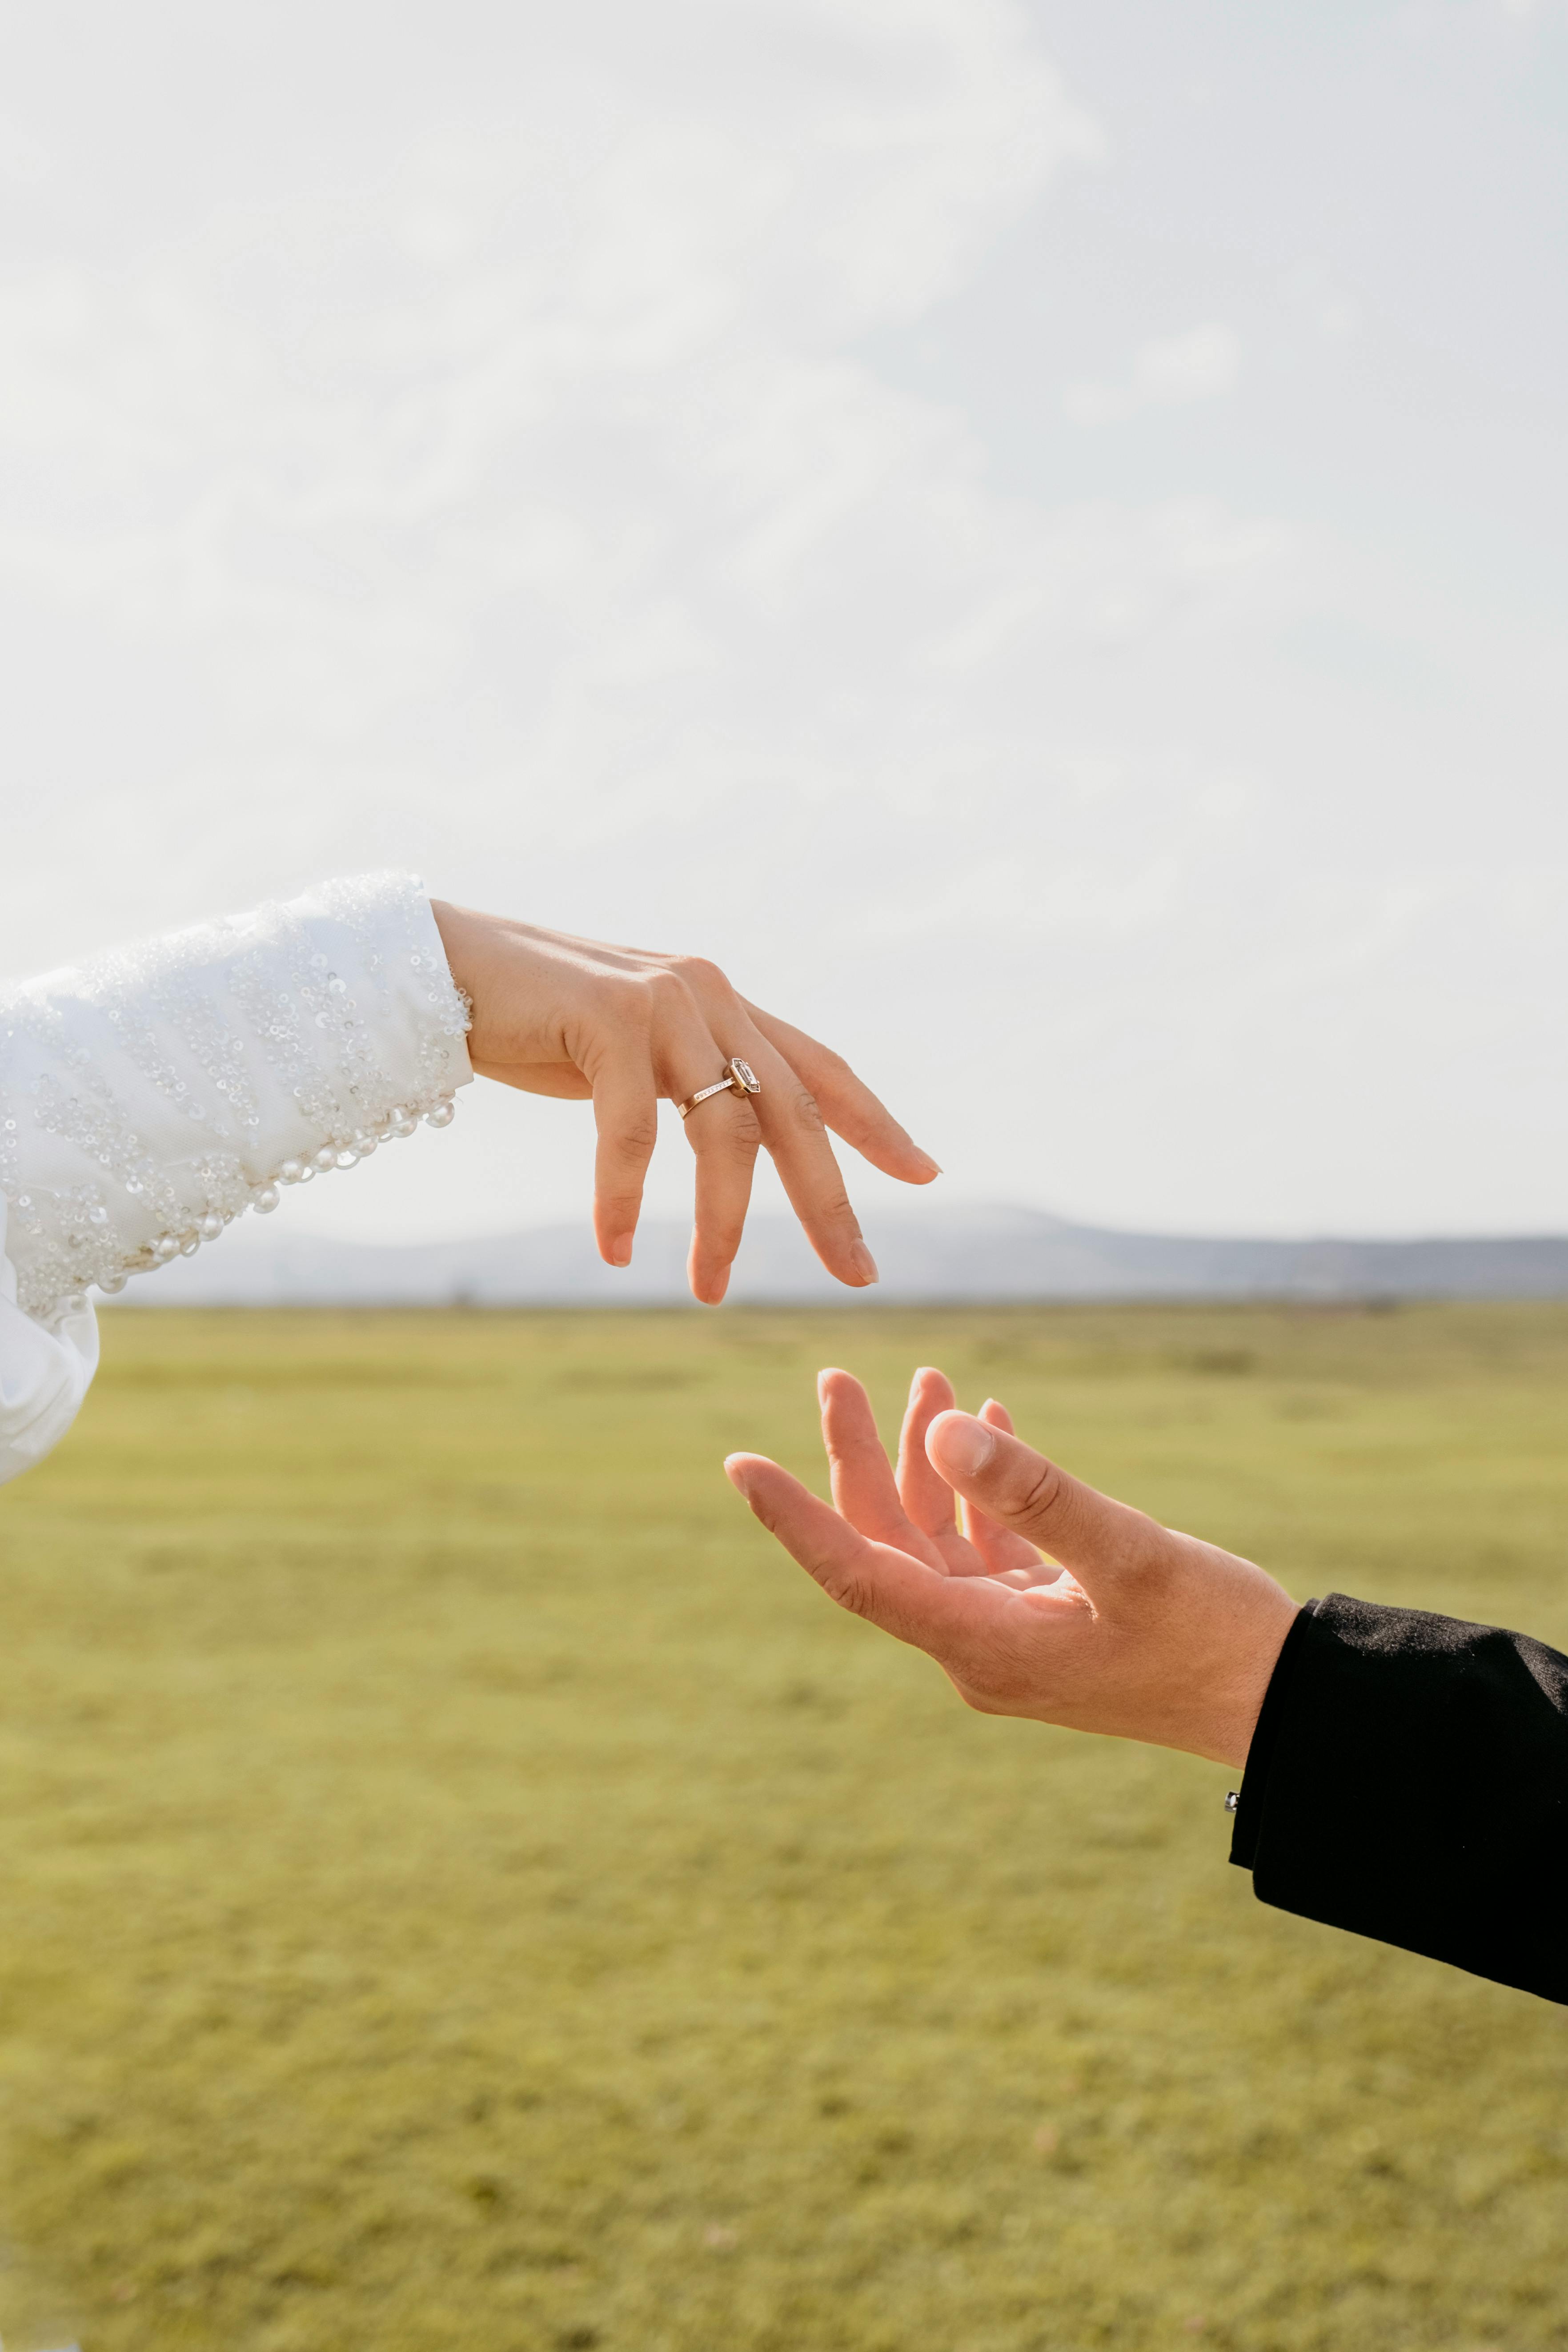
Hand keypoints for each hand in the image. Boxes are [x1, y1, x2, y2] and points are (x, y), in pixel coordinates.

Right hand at [430, 903, 937, 1304]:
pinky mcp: (608, 1018)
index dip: (876, 1124)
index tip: (924, 1176)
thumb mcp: (633, 1049)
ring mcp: (664, 1001)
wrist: (443, 965)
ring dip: (722, 1223)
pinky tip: (619, 1250)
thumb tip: (733, 1135)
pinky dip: (625, 1198)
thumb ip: (687, 1075)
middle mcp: (709, 994)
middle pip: (795, 1112)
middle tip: (858, 1274)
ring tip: (711, 1292)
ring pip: (726, 1130)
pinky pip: (631, 1132)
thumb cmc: (534, 1018)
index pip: (821, 1068)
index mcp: (723, 1002)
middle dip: (829, 1201)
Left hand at [725, 1366, 1298, 1768]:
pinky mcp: (1051, 1619)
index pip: (855, 1572)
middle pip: (889, 1543)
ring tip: (927, 1377)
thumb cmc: (1213, 1637)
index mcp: (980, 1644)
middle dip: (860, 1457)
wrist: (1287, 1703)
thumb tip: (940, 1432)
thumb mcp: (1125, 1552)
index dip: (793, 1517)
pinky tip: (988, 1424)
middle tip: (837, 1377)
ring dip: (926, 1461)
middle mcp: (980, 1645)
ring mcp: (1014, 1634)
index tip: (738, 1463)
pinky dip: (983, 1486)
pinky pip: (990, 1546)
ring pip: (937, 1537)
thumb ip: (1033, 1491)